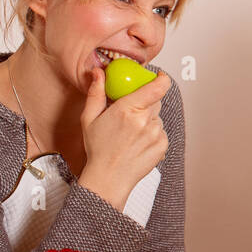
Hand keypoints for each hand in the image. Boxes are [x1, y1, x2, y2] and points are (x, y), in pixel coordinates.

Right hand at [78, 67, 171, 210]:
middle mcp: (144, 120)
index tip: (160, 76)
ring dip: (148, 121)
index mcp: (127, 109)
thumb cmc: (98, 150)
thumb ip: (96, 93)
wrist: (108, 178)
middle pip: (156, 101)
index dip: (162, 79)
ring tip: (131, 134)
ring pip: (157, 118)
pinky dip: (152, 135)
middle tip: (131, 114)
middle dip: (146, 103)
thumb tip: (99, 73)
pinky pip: (161, 132)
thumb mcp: (89, 119)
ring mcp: (156, 134)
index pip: (156, 87)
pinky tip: (137, 143)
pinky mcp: (163, 145)